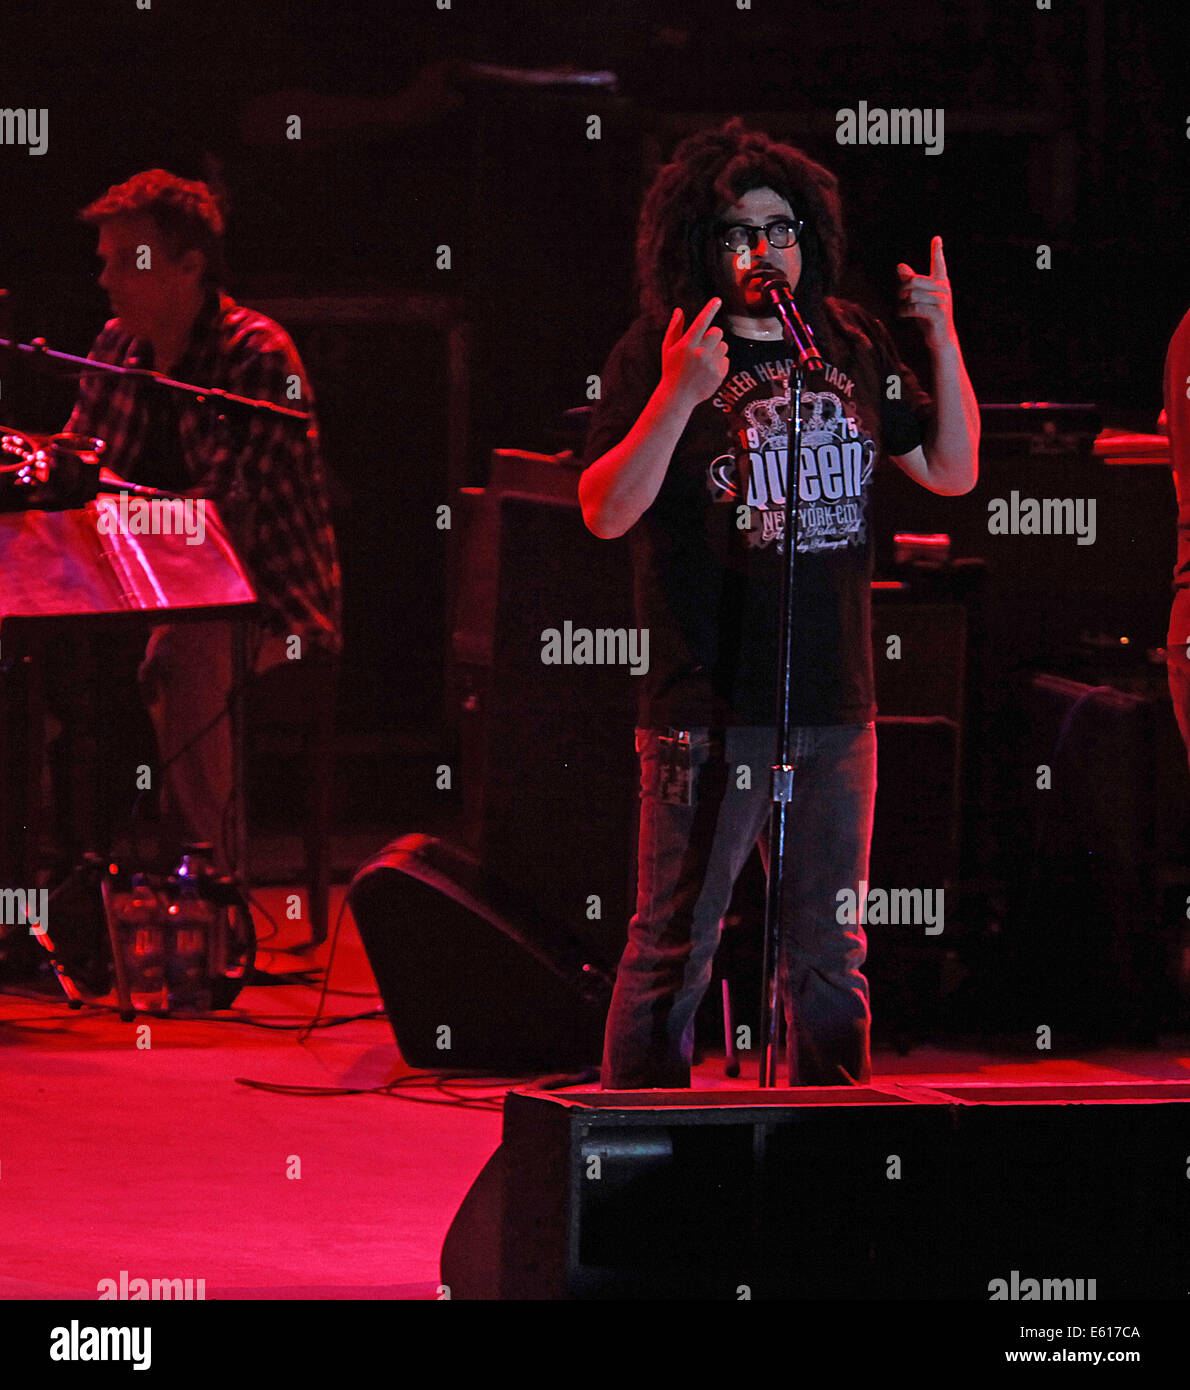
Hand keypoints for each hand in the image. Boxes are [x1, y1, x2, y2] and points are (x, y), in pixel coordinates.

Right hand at [661, 297, 728, 403]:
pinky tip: (708, 370)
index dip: (710, 309)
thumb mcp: (667, 349)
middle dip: (713, 335)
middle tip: (705, 344)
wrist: (677, 396)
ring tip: (705, 360)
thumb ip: (674, 329)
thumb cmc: (671, 370)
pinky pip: (726, 360)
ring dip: (717, 349)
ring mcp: (710, 365)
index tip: (717, 300)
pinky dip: (719, 363)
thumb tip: (679, 310)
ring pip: (724, 346)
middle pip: (718, 332)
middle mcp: (699, 353)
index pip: (701, 322)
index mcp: (687, 345)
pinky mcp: (718, 375)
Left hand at [896, 236, 955, 350]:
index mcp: (940, 282)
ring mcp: (942, 302)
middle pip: (915, 281)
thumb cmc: (928, 316)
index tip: (937, 238)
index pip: (938, 263)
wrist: (940, 338)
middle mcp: (943, 289)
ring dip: (904, 303)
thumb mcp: (918, 297)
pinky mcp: (938, 314)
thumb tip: (899, 265)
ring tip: (904, 308)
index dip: (937, 251)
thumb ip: (910, 281)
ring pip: (913, 295)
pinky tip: (902, 314)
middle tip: (899, 297)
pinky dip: (905, 311)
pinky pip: (915, 307)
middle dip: (903, 289)